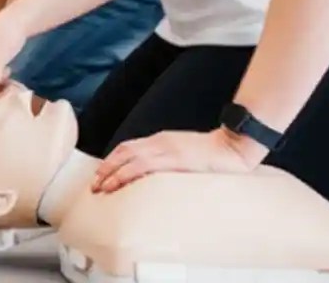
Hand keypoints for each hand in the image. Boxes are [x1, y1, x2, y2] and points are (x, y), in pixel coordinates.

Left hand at [92, 128, 265, 194]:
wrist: (234, 147)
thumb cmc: (212, 153)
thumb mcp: (183, 153)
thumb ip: (167, 160)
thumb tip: (152, 175)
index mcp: (161, 140)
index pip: (128, 148)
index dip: (111, 160)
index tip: (101, 174)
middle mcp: (160, 142)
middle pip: (124, 152)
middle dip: (106, 168)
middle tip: (94, 185)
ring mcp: (167, 150)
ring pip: (131, 160)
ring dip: (113, 174)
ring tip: (102, 188)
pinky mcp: (176, 160)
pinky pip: (147, 167)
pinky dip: (130, 174)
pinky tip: (122, 184)